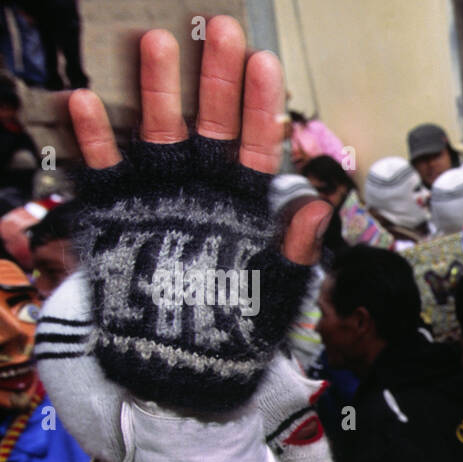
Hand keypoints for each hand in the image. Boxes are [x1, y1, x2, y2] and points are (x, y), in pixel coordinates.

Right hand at [68, 17, 332, 410]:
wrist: (185, 368)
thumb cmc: (239, 330)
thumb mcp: (276, 292)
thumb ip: (295, 250)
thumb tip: (318, 208)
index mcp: (247, 204)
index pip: (258, 145)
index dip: (261, 104)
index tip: (264, 61)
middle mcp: (205, 190)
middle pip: (211, 124)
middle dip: (214, 77)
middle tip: (216, 28)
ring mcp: (162, 196)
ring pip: (159, 132)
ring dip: (157, 89)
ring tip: (158, 44)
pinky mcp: (120, 213)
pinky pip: (103, 169)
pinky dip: (94, 138)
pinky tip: (86, 101)